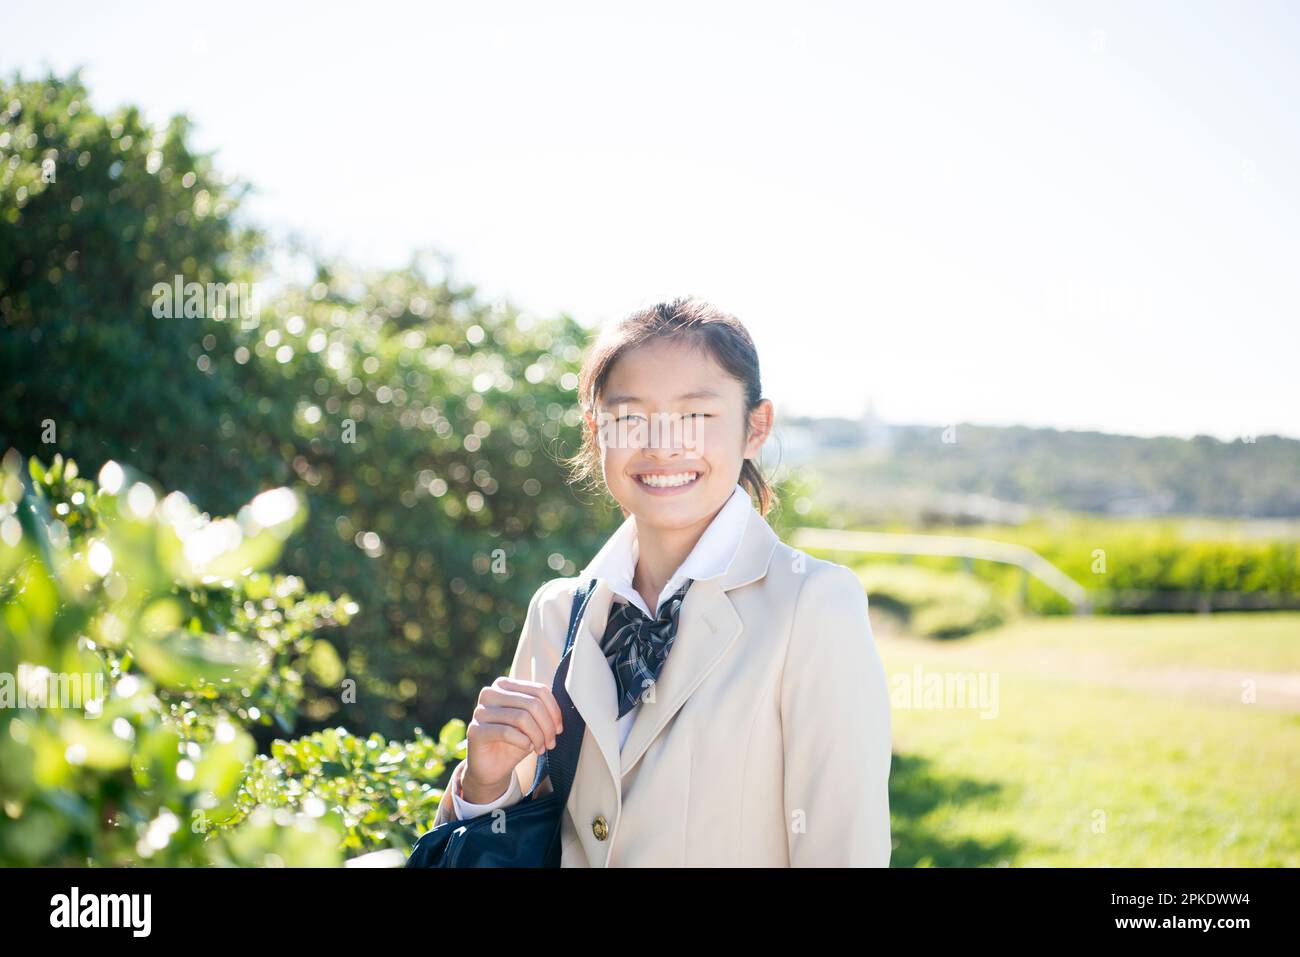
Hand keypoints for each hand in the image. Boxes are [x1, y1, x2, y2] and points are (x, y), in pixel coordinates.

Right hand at [461, 677, 564, 802]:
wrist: (492, 768)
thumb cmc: (515, 741)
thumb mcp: (533, 723)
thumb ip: (543, 710)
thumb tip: (566, 707)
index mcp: (504, 685)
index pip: (539, 691)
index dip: (554, 711)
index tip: (559, 729)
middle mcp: (490, 693)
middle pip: (532, 704)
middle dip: (547, 726)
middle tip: (551, 743)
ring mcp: (480, 711)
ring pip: (521, 717)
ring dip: (538, 736)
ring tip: (541, 748)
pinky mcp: (475, 730)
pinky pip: (507, 731)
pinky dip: (523, 741)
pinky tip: (528, 748)